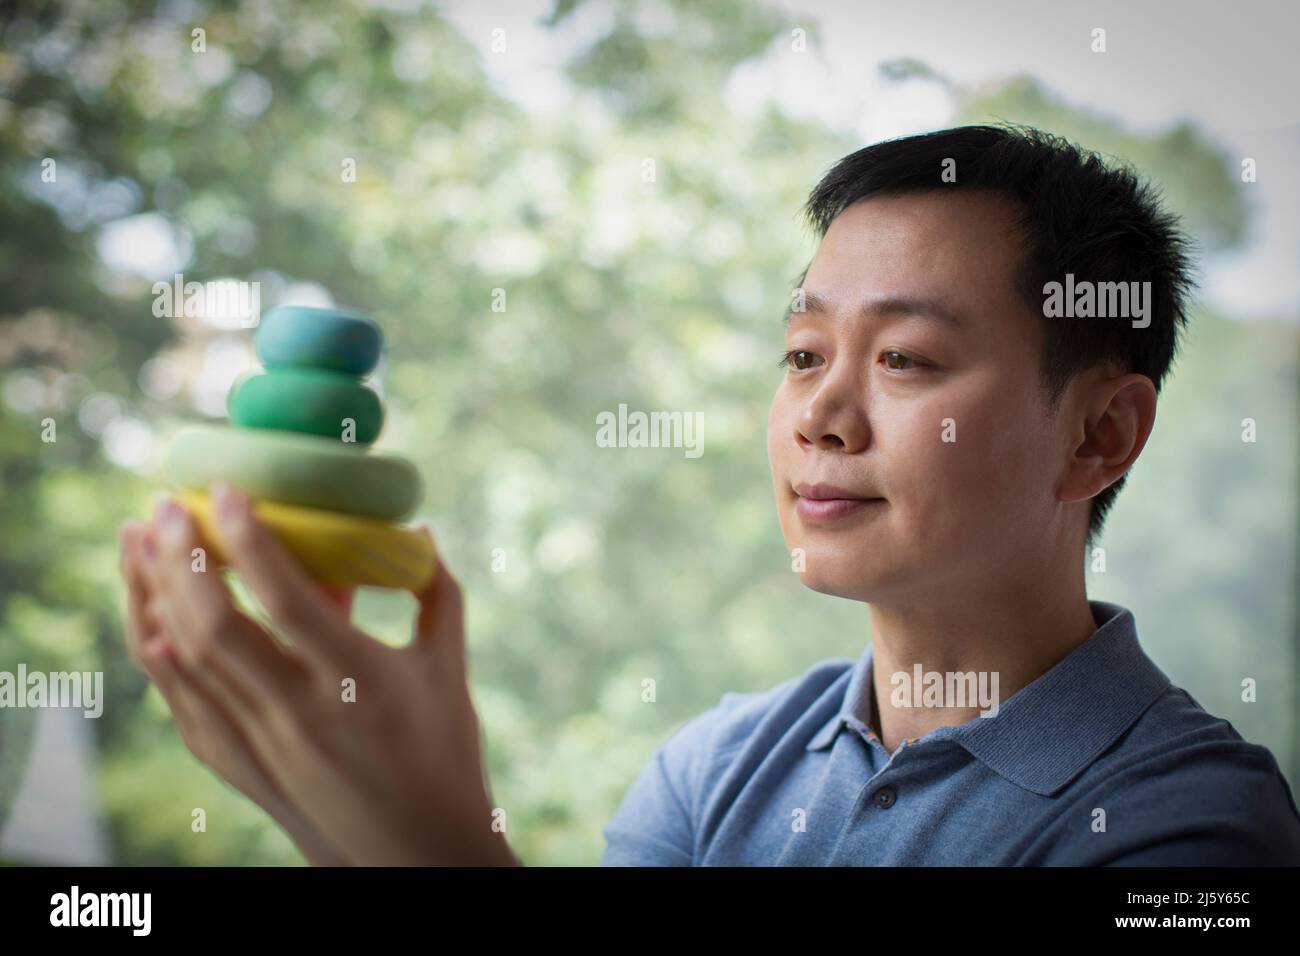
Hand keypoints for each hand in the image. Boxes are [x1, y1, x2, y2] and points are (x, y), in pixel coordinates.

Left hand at [118, 483, 517, 865]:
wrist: (419, 854)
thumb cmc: (445, 756)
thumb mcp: (450, 670)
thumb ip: (437, 594)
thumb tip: (419, 531)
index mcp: (358, 681)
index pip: (286, 598)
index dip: (250, 538)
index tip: (227, 490)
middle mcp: (300, 713)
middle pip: (215, 626)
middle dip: (180, 557)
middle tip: (164, 505)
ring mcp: (264, 746)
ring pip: (185, 662)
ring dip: (153, 596)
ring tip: (138, 543)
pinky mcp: (243, 769)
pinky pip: (184, 706)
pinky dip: (160, 659)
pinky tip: (149, 620)